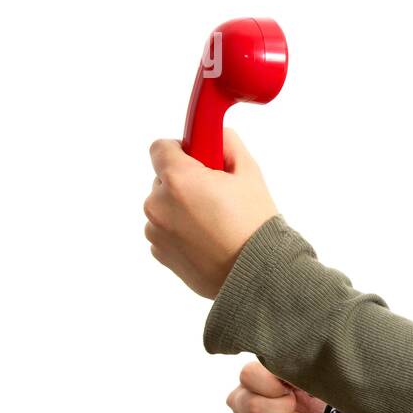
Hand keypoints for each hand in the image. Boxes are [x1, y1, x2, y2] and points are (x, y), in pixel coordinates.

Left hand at [144, 128, 278, 298]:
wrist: (256, 275)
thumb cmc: (255, 226)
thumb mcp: (251, 175)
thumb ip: (229, 146)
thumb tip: (217, 136)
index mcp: (179, 179)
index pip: (160, 148)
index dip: (181, 150)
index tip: (199, 159)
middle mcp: (159, 203)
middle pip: (163, 179)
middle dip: (186, 182)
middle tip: (217, 196)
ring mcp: (156, 230)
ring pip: (164, 206)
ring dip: (181, 209)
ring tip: (215, 224)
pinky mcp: (159, 252)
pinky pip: (165, 231)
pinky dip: (180, 231)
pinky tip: (208, 240)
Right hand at [227, 361, 339, 412]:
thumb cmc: (315, 396)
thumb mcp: (308, 375)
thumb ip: (291, 367)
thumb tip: (280, 366)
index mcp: (251, 378)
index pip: (248, 375)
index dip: (273, 384)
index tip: (289, 389)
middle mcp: (241, 402)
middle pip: (254, 406)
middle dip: (286, 408)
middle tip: (296, 407)